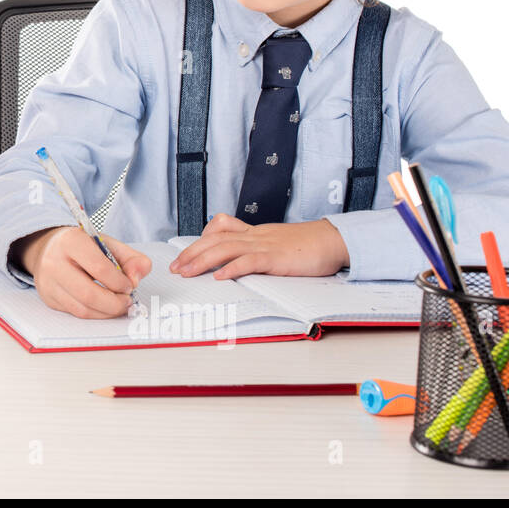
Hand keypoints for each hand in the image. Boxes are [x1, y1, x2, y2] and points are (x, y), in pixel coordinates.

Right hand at [13, 226, 151, 318]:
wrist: (49, 247)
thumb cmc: (82, 246)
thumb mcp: (107, 243)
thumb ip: (131, 258)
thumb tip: (137, 279)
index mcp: (71, 241)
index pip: (99, 268)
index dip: (119, 282)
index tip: (130, 285)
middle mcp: (54, 262)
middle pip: (89, 294)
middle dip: (115, 303)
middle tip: (127, 301)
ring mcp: (48, 283)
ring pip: (82, 309)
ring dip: (106, 312)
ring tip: (118, 305)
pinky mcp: (48, 298)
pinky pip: (76, 313)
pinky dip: (95, 313)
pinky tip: (103, 306)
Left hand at [168, 213, 348, 279]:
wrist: (334, 240)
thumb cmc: (308, 245)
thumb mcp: (276, 243)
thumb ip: (257, 249)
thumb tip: (238, 263)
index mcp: (254, 233)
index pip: (219, 230)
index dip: (199, 241)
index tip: (183, 256)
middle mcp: (255, 236)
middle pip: (214, 239)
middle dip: (191, 253)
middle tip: (174, 267)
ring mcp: (265, 245)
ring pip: (225, 248)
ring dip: (202, 261)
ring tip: (186, 272)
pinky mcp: (276, 257)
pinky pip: (250, 261)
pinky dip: (231, 268)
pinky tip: (219, 277)